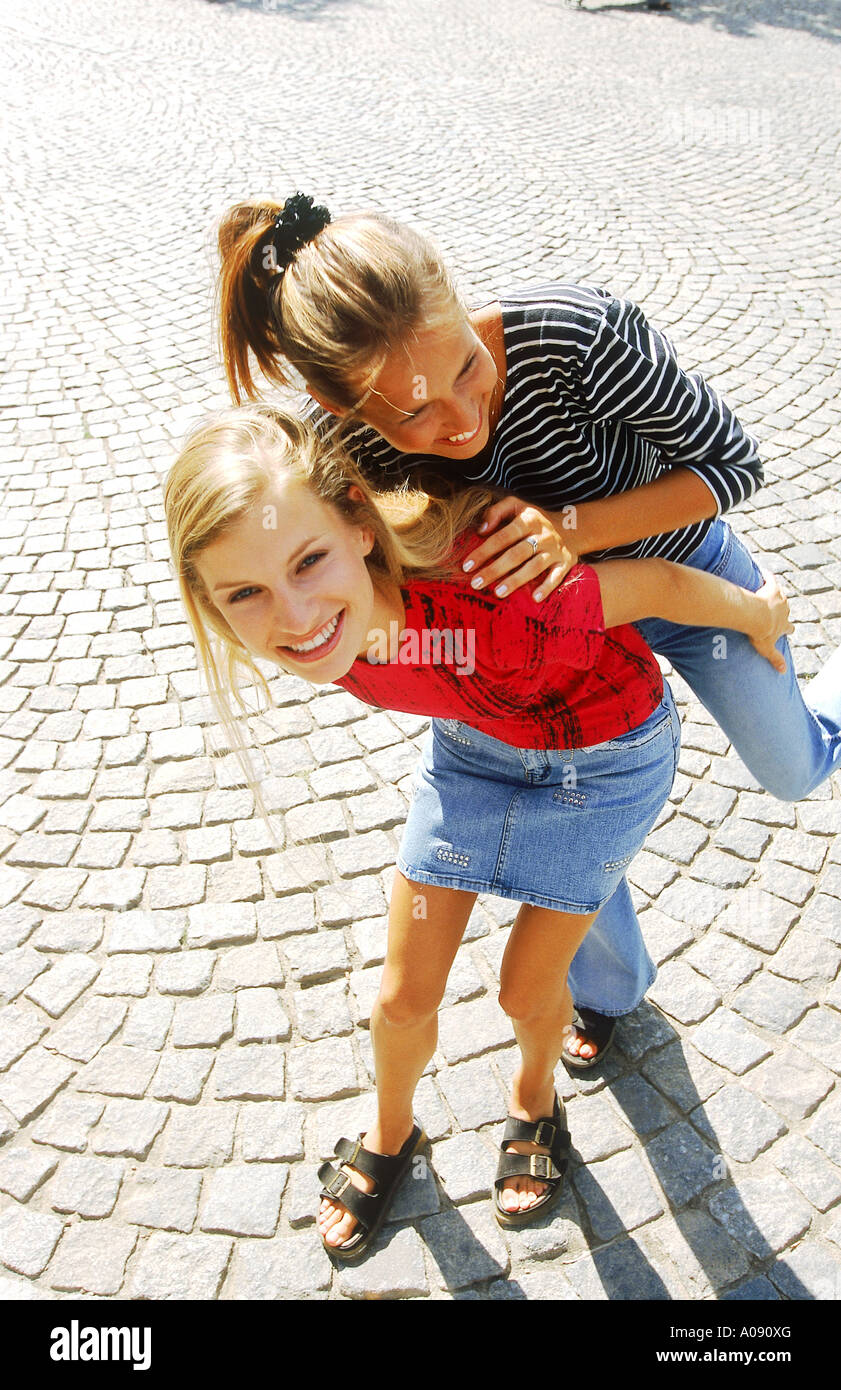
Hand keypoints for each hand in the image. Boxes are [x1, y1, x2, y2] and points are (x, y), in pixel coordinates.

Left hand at [462, 497, 578, 601]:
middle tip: (476, 583)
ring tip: (498, 593)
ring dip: (516, 580)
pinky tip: (534, 598)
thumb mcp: (516, 506)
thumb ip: (496, 512)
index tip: (467, 566)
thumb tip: (481, 530)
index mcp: (529, 519)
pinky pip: (557, 576)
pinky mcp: (566, 562)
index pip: (503, 536)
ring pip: (534, 566)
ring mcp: (555, 550)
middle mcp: (542, 535)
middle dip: (495, 569)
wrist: (572, 526)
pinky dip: (547, 587)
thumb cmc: (534, 520)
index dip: (484, 551)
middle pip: (516, 554)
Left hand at [748, 572, 793, 672]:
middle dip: (783, 612)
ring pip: (782, 597)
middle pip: (787, 611)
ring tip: (772, 595)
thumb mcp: (767, 649)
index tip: (787, 629)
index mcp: (784, 625)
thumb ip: (775, 659)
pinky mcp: (772, 588)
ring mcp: (779, 598)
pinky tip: (764, 573)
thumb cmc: (760, 633)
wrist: (754, 615)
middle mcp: (785, 611)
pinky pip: (771, 579)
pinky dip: (768, 576)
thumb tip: (783, 672)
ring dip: (777, 596)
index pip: (790, 628)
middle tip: (776, 613)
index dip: (788, 629)